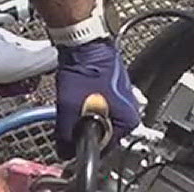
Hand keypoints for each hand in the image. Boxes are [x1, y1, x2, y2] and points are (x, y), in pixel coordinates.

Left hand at [55, 40, 138, 157]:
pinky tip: (74, 94)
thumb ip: (67, 138)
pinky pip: (95, 103)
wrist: (83, 41)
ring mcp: (120, 95)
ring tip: (72, 102)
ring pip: (97, 117)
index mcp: (128, 120)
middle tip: (69, 120)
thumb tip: (65, 151)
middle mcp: (129, 108)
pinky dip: (84, 102)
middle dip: (83, 129)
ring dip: (82, 115)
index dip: (84, 147)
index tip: (72, 144)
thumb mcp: (71, 113)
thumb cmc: (86, 71)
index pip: (105, 148)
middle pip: (101, 132)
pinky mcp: (110, 85)